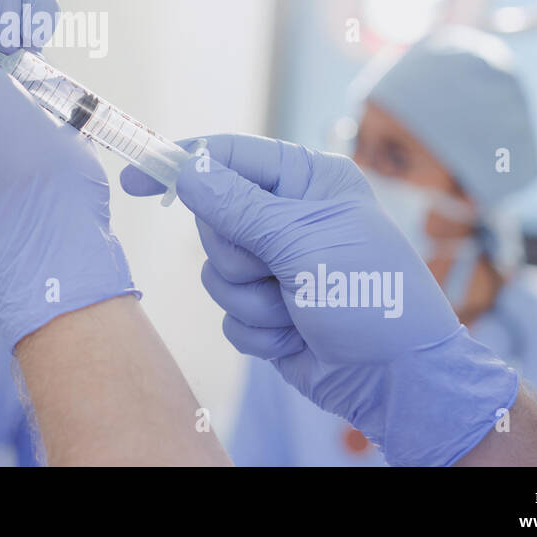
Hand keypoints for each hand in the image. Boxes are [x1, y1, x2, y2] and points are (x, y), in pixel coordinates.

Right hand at [122, 134, 517, 465]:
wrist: (399, 380)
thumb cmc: (371, 297)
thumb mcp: (305, 243)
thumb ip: (239, 207)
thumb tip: (188, 171)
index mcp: (308, 182)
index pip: (230, 155)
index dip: (183, 163)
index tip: (137, 177)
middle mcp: (288, 217)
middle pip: (212, 219)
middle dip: (238, 255)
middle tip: (278, 270)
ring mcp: (276, 264)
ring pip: (215, 271)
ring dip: (251, 299)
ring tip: (296, 308)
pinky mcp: (267, 308)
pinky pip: (227, 311)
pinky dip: (258, 329)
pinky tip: (296, 334)